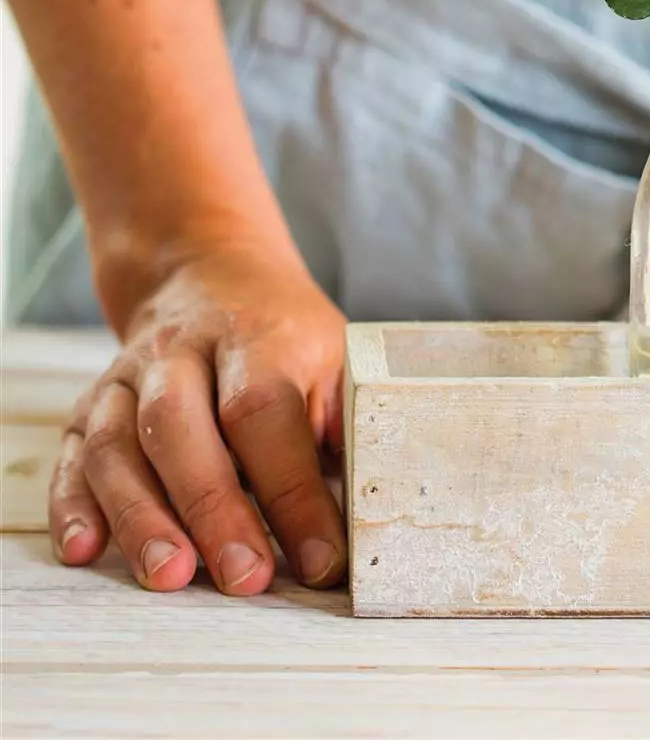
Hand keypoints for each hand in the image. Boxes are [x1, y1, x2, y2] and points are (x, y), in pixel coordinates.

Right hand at [50, 245, 347, 595]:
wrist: (209, 274)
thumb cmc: (283, 336)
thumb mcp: (331, 355)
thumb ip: (343, 424)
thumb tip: (372, 508)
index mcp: (256, 335)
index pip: (266, 412)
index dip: (292, 491)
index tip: (319, 560)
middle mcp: (182, 351)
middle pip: (182, 425)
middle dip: (212, 509)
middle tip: (243, 579)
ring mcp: (129, 375)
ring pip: (117, 442)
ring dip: (140, 516)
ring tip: (169, 578)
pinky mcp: (91, 404)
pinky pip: (72, 455)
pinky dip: (72, 506)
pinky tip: (85, 552)